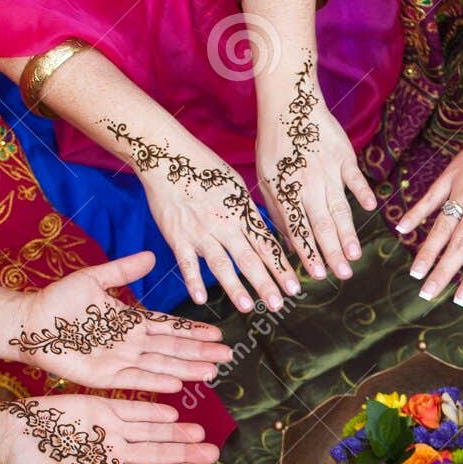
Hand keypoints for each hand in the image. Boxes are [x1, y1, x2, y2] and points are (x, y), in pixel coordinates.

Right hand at [0, 394, 219, 463]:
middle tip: (211, 452)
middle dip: (182, 453)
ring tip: (200, 432)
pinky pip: (132, 409)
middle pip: (155, 455)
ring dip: (174, 432)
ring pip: (150, 432)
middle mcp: (112, 453)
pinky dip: (151, 410)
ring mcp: (108, 429)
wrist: (8, 433)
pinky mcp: (100, 407)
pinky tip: (173, 412)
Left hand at [3, 253, 233, 392]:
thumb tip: (152, 256)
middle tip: (228, 356)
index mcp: (130, 321)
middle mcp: (130, 343)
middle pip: (172, 349)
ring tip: (212, 371)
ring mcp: (120, 361)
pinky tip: (179, 383)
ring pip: (161, 365)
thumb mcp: (94, 279)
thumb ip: (124, 270)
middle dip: (200, 352)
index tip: (216, 333)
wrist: (29, 323)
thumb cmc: (57, 301)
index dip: (192, 331)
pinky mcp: (106, 376)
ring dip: (187, 368)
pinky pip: (137, 378)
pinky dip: (158, 381)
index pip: (168, 327)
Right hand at [100, 121, 298, 312]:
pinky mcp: (178, 237)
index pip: (266, 244)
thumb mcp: (235, 186)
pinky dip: (193, 281)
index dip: (281, 267)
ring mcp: (201, 232)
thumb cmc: (204, 169)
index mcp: (241, 212)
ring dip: (235, 287)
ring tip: (248, 307)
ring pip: (221, 264)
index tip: (294, 287)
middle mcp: (225, 224)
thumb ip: (250, 213)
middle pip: (249, 258)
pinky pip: (186, 263)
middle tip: (278, 304)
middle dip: (266, 283)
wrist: (168, 156)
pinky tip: (201, 299)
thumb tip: (269, 234)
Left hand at [256, 55, 376, 282]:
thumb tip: (289, 241)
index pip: (298, 228)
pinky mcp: (344, 156)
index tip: (316, 274)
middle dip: (331, 252)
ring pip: (339, 208)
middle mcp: (307, 184)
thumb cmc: (275, 144)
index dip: (308, 253)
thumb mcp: (266, 177)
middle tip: (342, 275)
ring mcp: (327, 170)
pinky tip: (369, 208)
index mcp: (286, 190)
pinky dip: (362, 192)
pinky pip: (354, 177)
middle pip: (321, 224)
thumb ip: (278, 209)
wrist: (290, 103)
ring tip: (354, 255)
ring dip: (347, 234)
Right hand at [398, 91, 462, 307]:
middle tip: (427, 294)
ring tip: (415, 273)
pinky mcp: (452, 173)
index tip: (459, 299)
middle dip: (442, 272)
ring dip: (427, 251)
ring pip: (441, 226)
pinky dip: (416, 213)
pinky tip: (402, 229)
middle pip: (459, 245)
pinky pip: (431, 197)